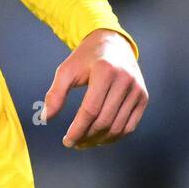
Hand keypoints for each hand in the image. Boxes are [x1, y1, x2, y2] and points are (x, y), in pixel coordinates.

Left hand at [43, 29, 146, 148]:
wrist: (113, 43)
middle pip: (104, 120)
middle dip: (87, 137)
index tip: (66, 141)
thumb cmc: (86, 58)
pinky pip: (130, 126)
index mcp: (105, 71)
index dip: (77, 130)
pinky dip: (115, 136)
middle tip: (74, 143)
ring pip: (118, 127)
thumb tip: (45, 117)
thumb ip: (55, 94)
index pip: (90, 110)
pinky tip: (100, 138)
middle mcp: (125, 80)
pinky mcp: (143, 97)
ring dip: (100, 140)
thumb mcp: (67, 70)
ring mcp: (137, 89)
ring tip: (85, 142)